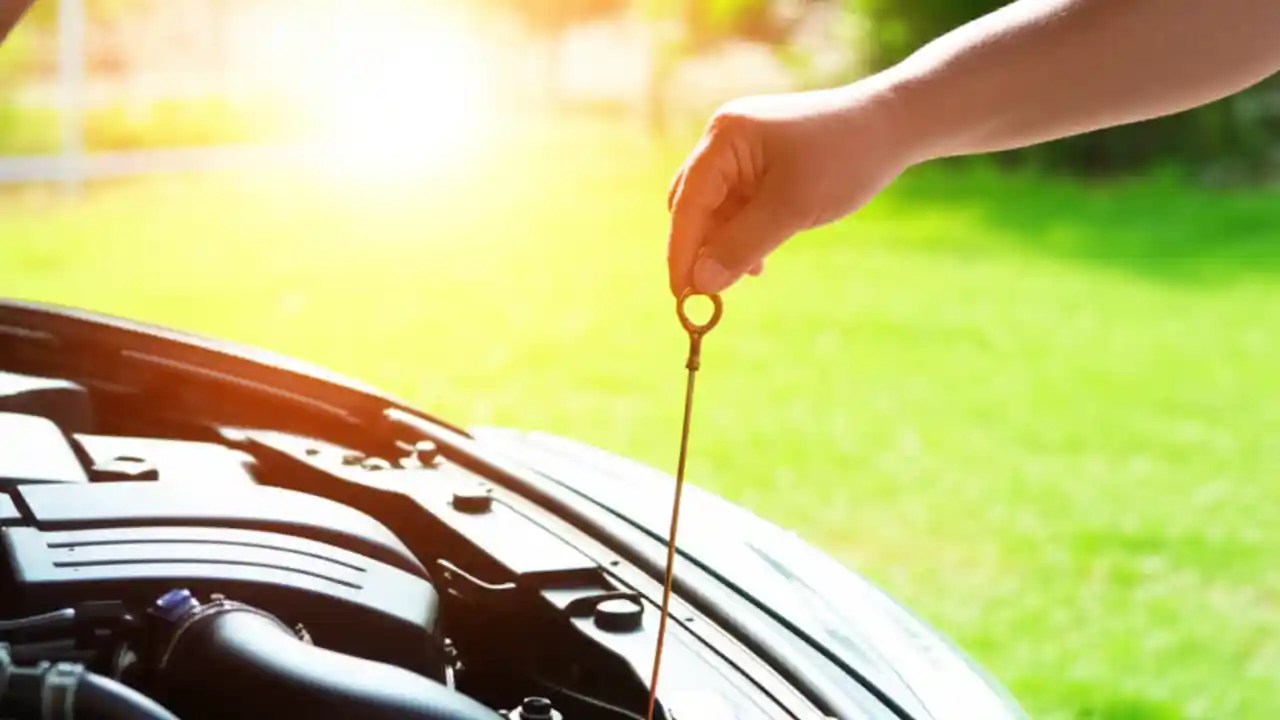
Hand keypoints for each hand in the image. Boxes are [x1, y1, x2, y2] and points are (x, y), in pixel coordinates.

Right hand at [667, 79, 920, 294]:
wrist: (893, 125)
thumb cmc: (845, 159)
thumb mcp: (792, 209)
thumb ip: (742, 246)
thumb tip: (699, 284)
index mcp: (725, 138)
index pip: (687, 202)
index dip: (681, 251)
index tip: (682, 296)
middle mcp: (725, 139)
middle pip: (692, 204)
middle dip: (699, 248)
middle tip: (708, 294)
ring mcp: (742, 151)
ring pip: (715, 210)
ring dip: (724, 244)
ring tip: (748, 274)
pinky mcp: (760, 164)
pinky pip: (738, 206)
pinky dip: (742, 234)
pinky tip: (759, 260)